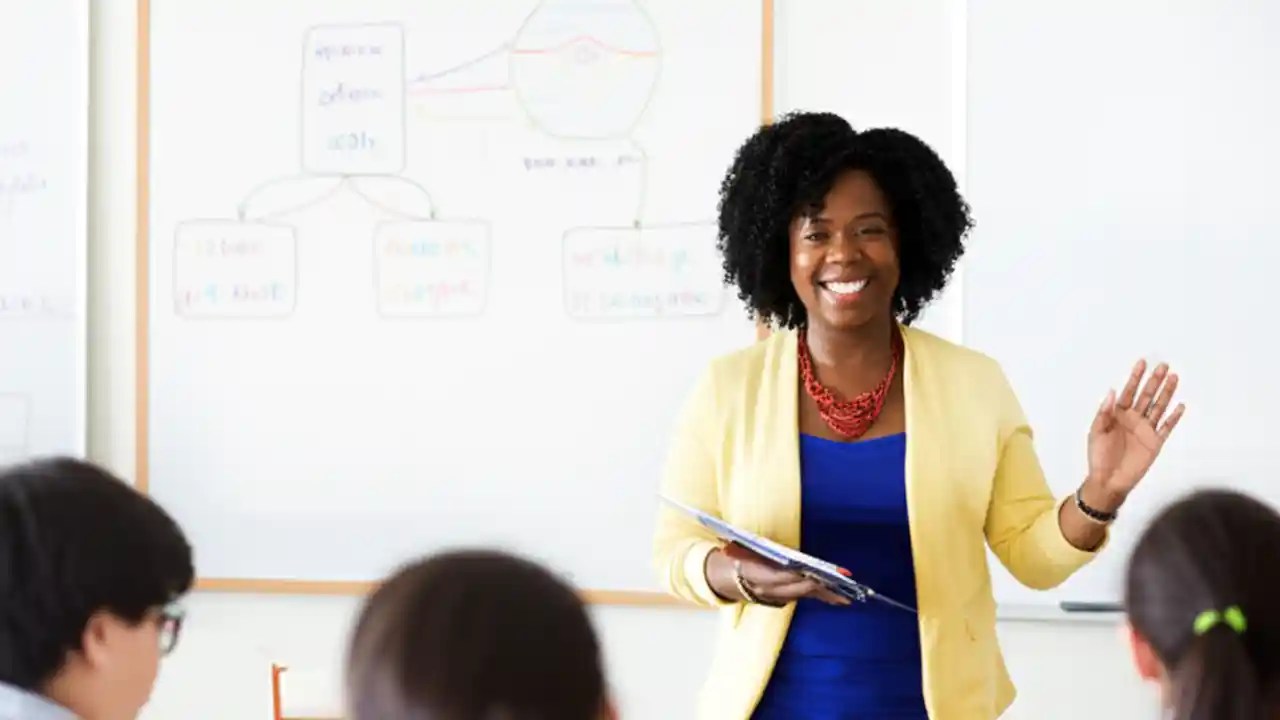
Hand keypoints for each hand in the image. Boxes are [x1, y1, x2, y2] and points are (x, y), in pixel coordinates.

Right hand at [710, 543, 849, 605]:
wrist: (722, 578)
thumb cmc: (734, 556)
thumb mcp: (740, 548)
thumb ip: (758, 548)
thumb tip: (782, 549)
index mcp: (755, 576)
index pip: (780, 577)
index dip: (798, 577)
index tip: (814, 573)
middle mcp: (766, 590)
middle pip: (796, 590)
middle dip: (817, 587)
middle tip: (838, 584)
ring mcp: (773, 597)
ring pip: (802, 596)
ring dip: (823, 596)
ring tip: (845, 596)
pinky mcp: (780, 598)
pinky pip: (801, 597)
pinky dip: (818, 596)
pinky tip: (835, 597)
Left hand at [1085, 359, 1185, 507]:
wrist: (1108, 480)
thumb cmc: (1098, 456)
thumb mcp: (1096, 432)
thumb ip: (1104, 413)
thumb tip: (1112, 392)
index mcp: (1118, 415)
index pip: (1129, 392)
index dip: (1135, 378)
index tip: (1142, 362)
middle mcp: (1134, 419)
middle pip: (1147, 396)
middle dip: (1155, 381)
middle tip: (1164, 365)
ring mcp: (1146, 430)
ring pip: (1159, 407)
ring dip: (1167, 393)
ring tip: (1175, 378)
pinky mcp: (1155, 442)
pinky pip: (1166, 427)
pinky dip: (1173, 417)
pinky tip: (1180, 406)